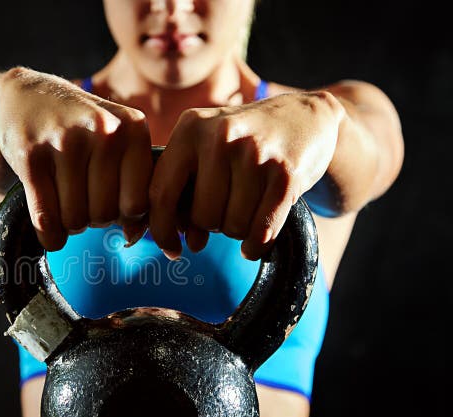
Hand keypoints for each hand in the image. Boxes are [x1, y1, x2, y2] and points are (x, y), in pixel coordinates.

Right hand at [0, 67, 152, 250]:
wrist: (29, 95)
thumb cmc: (81, 132)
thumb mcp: (118, 144)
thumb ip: (135, 185)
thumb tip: (132, 237)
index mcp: (133, 128)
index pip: (138, 204)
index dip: (121, 214)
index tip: (108, 202)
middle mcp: (102, 130)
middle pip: (105, 214)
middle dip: (92, 219)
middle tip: (81, 201)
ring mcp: (64, 140)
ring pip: (75, 219)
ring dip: (68, 223)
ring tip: (64, 203)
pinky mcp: (30, 154)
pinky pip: (45, 217)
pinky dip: (48, 233)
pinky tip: (47, 227)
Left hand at [149, 91, 344, 259]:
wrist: (303, 116)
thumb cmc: (241, 142)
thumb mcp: (205, 151)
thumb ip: (184, 193)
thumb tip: (184, 245)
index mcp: (190, 129)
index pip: (162, 193)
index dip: (162, 230)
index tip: (172, 250)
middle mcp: (220, 136)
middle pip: (202, 216)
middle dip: (211, 225)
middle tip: (224, 209)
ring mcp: (255, 153)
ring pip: (233, 225)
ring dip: (237, 230)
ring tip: (244, 210)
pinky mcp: (287, 172)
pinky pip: (262, 229)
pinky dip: (256, 244)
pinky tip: (254, 240)